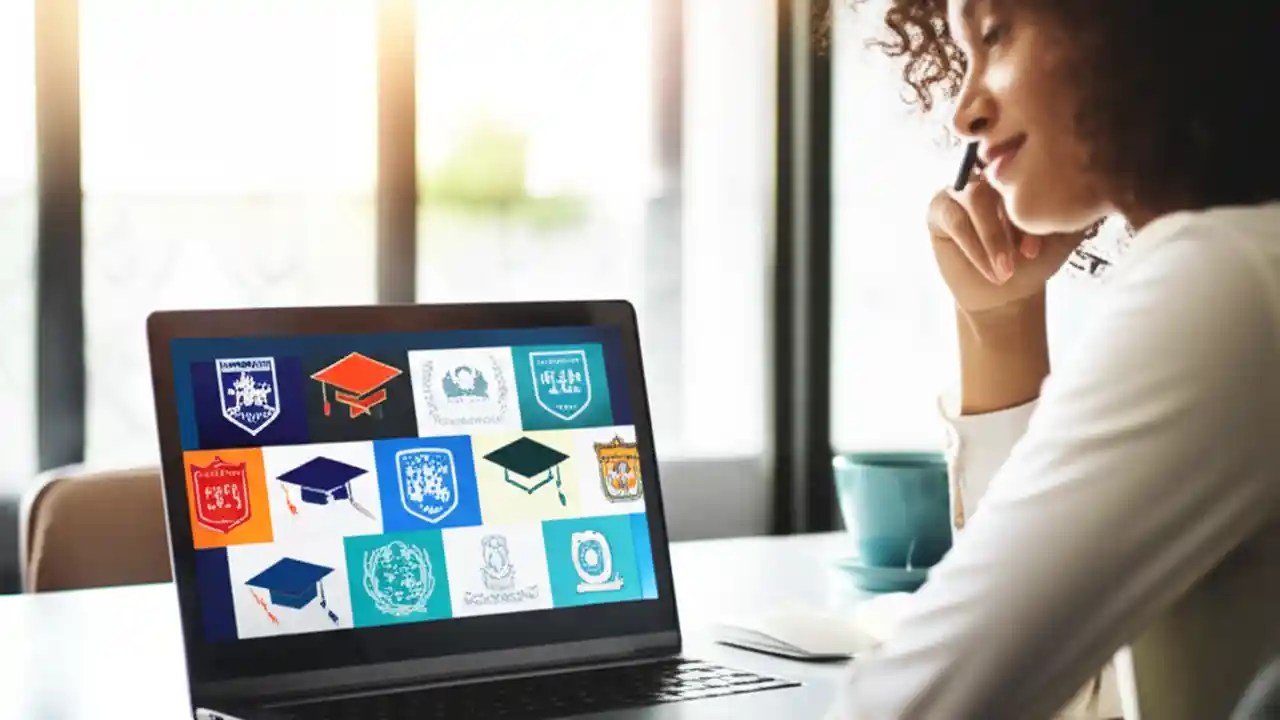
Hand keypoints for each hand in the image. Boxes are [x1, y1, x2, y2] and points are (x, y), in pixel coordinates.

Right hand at [927, 172, 1083, 314]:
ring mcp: (961, 188)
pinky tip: (988, 269)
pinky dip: (973, 245)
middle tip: (1026, 257)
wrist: (1006, 294)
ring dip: (992, 237)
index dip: (1033, 209)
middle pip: (1000, 180)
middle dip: (1013, 223)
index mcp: (1021, 172)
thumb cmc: (1034, 260)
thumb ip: (1078, 209)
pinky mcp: (939, 208)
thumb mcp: (1063, 234)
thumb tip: (1104, 189)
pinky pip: (954, 218)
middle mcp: (990, 173)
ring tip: (1004, 270)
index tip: (1035, 250)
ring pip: (975, 198)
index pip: (1027, 173)